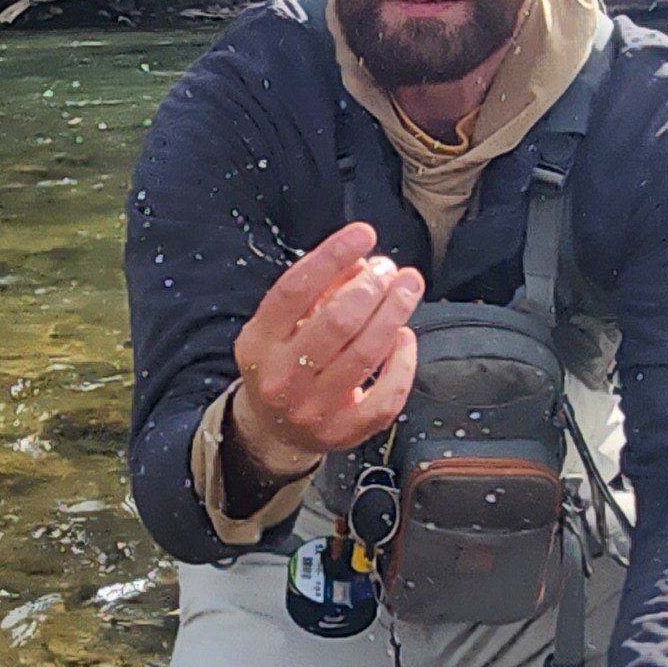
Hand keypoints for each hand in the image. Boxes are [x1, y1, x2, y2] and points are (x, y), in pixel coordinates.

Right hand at [230, 222, 422, 480]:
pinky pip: (385, 398)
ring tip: (408, 288)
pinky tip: (405, 337)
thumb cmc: (284, 363)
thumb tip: (361, 261)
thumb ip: (318, 291)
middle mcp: (282, 377)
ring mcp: (313, 409)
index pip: (294, 291)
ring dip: (393, 313)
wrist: (272, 430)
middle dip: (371, 288)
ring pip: (364, 355)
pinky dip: (403, 364)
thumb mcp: (281, 325)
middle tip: (390, 269)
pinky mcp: (344, 433)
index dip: (332, 257)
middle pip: (336, 323)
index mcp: (259, 343)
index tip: (363, 234)